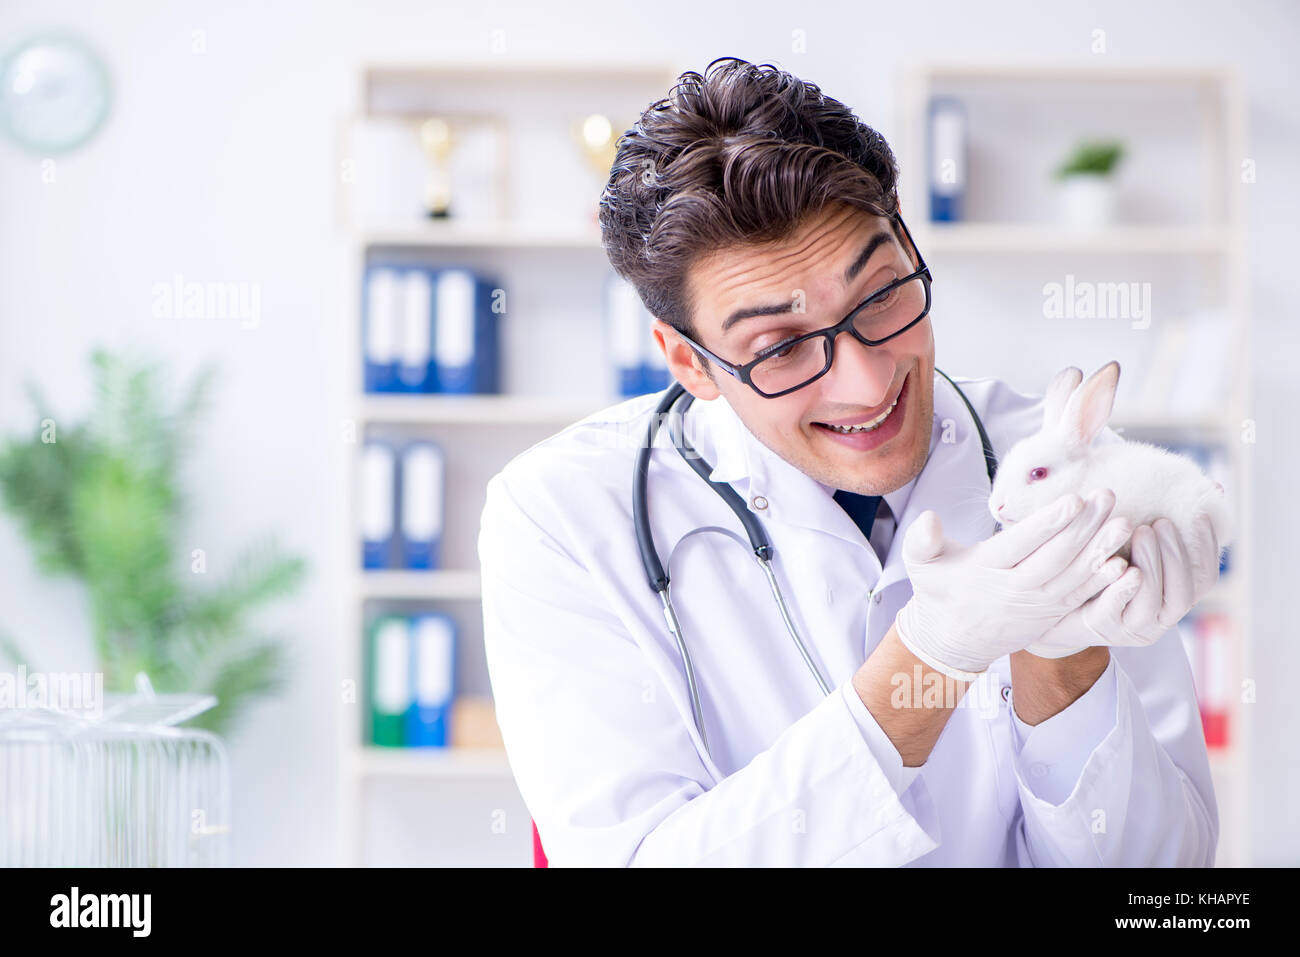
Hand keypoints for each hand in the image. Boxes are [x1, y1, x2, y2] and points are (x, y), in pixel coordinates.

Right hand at [895, 488, 1132, 680]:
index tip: (1073, 499)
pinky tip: (1122, 563)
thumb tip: (929, 518)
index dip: (1048, 523)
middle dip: (1085, 527)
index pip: (1021, 544)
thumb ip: (922, 540)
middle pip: (1055, 557)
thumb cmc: (938, 591)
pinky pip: (1079, 597)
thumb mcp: (921, 564)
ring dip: (1100, 550)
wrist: (953, 640)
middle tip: (1108, 496)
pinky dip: (1101, 582)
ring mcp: (1035, 606)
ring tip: (1124, 523)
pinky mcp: (1050, 615)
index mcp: (984, 570)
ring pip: (1073, 577)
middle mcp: (1013, 590)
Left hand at [1025, 513, 1220, 657]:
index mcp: (1173, 599)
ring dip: (1151, 564)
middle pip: (1182, 590)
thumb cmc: (1102, 570)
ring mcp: (1131, 627)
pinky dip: (1120, 587)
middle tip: (1160, 522)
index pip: (1203, 578)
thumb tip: (1214, 486)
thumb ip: (1164, 525)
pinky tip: (1119, 563)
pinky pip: (1115, 608)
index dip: (1206, 548)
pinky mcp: (1100, 628)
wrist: (1055, 606)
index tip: (1199, 515)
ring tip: (1140, 531)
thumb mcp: (1133, 545)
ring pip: (1152, 600)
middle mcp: (1159, 618)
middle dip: (1175, 553)